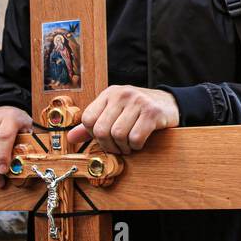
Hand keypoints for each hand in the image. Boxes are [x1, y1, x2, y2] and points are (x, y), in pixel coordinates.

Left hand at [65, 85, 179, 152]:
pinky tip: (139, 142)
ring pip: (118, 135)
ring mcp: (138, 101)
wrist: (170, 104)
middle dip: (108, 145)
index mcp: (109, 93)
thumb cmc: (138, 111)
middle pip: (101, 129)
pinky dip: (136, 145)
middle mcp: (122, 94)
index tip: (105, 139)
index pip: (88, 119)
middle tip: (117, 147)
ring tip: (129, 145)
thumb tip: (71, 136)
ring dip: (123, 147)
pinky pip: (135, 137)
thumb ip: (93, 124)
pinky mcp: (152, 112)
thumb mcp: (114, 112)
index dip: (94, 135)